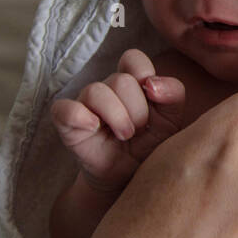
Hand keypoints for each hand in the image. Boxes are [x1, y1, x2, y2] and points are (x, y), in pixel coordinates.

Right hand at [50, 49, 186, 192]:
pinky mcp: (67, 123)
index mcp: (132, 83)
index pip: (133, 59)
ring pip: (96, 91)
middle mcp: (107, 89)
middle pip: (121, 81)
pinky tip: (94, 128)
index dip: (145, 76)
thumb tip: (152, 83)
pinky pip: (65, 109)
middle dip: (137, 110)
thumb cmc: (150, 146)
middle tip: (139, 130)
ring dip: (117, 117)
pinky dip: (79, 116)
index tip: (154, 102)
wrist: (130, 178)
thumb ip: (173, 94)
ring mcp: (85, 104)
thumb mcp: (171, 121)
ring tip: (124, 136)